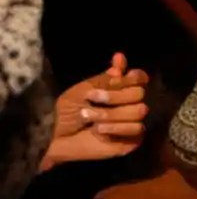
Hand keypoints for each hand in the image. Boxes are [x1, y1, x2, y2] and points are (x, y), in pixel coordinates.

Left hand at [44, 53, 149, 170]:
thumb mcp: (83, 89)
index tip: (117, 78)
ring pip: (139, 111)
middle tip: (92, 98)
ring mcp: (132, 122)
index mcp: (120, 89)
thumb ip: (105, 78)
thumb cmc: (66, 111)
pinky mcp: (131, 140)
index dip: (134, 77)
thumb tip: (120, 58)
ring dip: (112, 114)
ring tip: (90, 118)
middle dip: (115, 96)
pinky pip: (136, 129)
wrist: (55, 136)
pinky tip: (99, 130)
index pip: (140, 78)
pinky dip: (117, 128)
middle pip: (140, 93)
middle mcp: (129, 104)